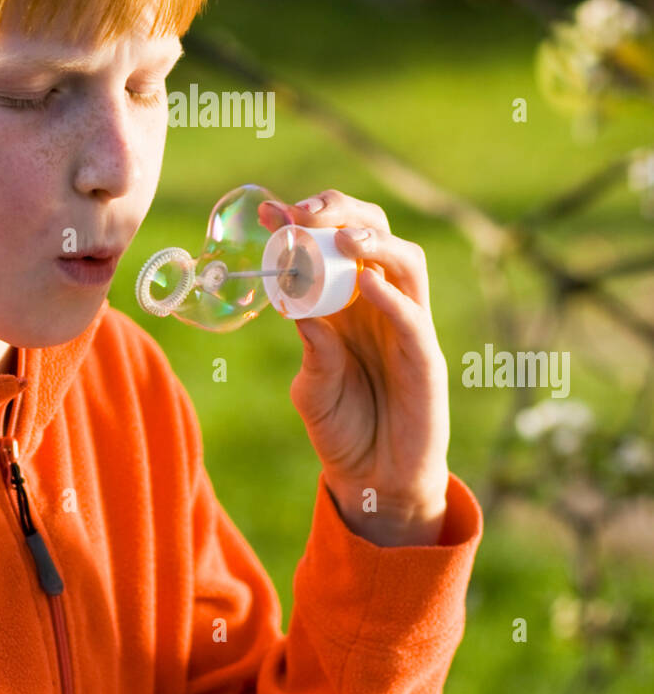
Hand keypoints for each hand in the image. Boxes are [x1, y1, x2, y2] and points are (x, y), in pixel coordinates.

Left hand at [258, 189, 449, 546]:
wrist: (375, 482)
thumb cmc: (344, 430)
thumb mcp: (311, 388)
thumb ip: (310, 349)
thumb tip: (296, 306)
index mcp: (347, 303)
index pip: (330, 244)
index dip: (303, 221)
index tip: (267, 210)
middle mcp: (380, 305)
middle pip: (373, 234)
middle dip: (340, 211)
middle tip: (304, 211)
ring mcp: (407, 327)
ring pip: (406, 262)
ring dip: (375, 240)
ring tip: (341, 236)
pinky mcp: (425, 359)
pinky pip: (413, 317)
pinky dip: (391, 295)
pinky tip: (366, 283)